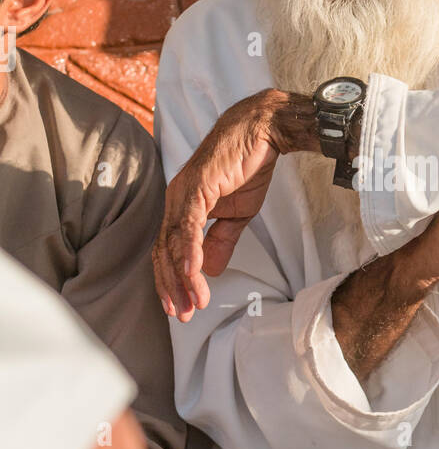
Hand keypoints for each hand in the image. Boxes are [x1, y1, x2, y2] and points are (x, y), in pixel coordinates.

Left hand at [153, 89, 316, 319]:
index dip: (173, 281)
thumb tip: (211, 271)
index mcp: (182, 208)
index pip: (169, 251)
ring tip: (192, 302)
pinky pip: (189, 226)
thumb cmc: (247, 166)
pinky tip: (194, 272)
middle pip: (164, 252)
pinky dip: (189, 251)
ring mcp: (183, 193)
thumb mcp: (236, 214)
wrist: (263, 133)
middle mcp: (175, 201)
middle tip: (181, 315)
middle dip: (172, 287)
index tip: (182, 307)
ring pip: (174, 243)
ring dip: (183, 276)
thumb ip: (221, 241)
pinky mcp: (197, 186)